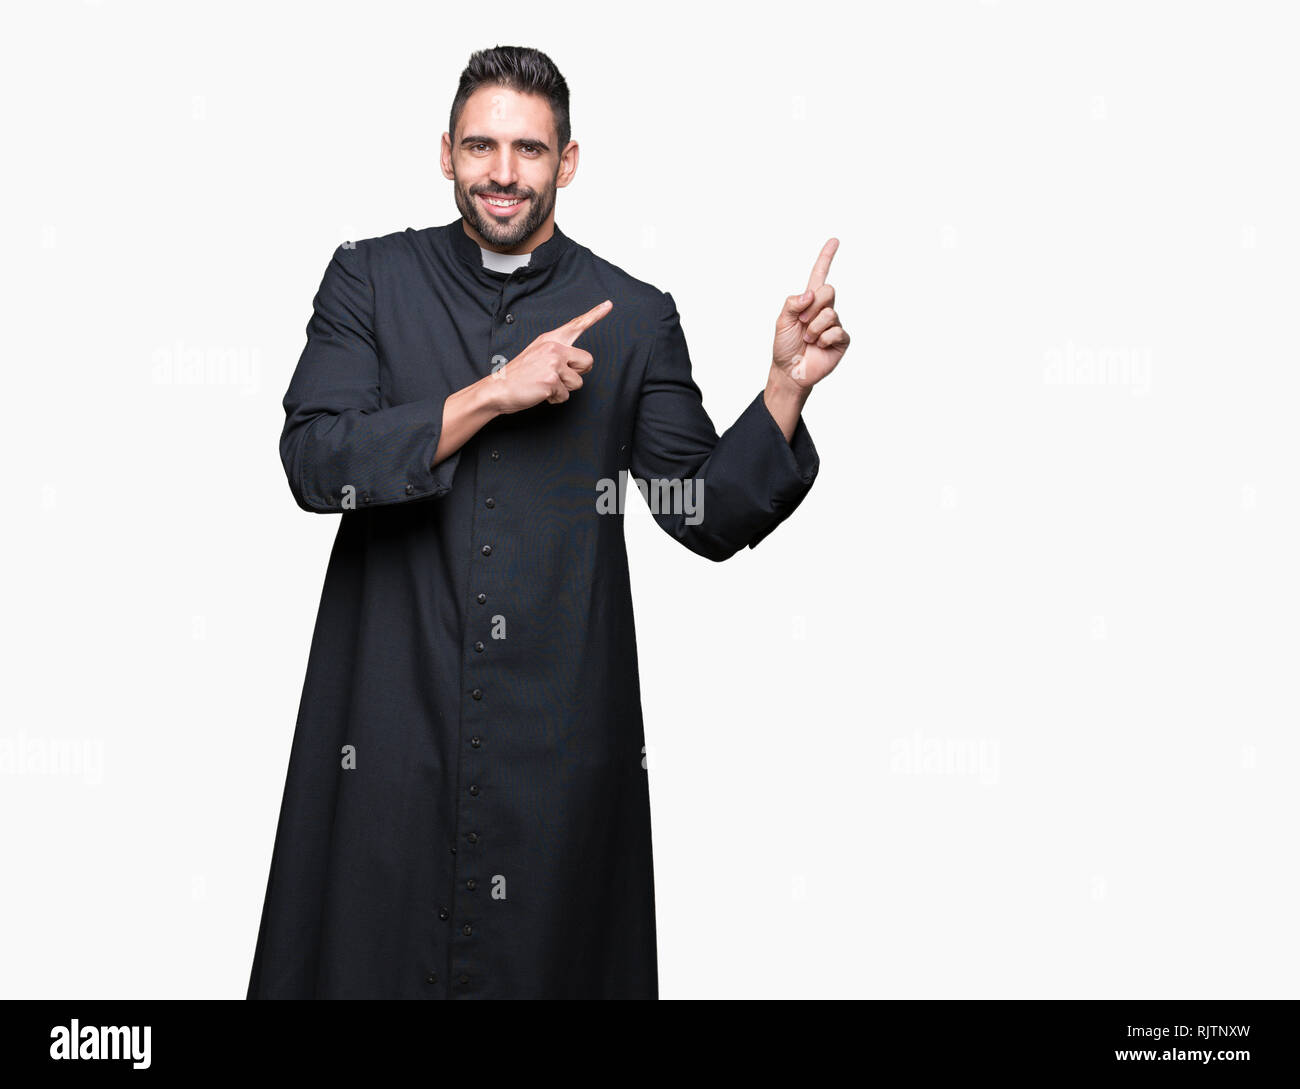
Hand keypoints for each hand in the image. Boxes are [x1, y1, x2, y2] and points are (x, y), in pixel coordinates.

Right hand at [488, 299, 612, 412]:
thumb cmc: (518, 375)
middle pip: (587, 361)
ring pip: (578, 382)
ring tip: (544, 384)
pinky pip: (566, 395)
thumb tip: (577, 363)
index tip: (609, 304)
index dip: (595, 314)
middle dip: (577, 373)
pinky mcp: (551, 380)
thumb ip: (558, 353)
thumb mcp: (537, 354)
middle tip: (556, 376)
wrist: (498, 388)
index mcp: (550, 340)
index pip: (576, 324)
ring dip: (564, 389)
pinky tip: (541, 392)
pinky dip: (555, 398)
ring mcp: (553, 363)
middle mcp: (554, 348)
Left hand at [771, 238, 849, 389]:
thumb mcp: (781, 321)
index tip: (834, 241)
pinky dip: (823, 339)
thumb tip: (810, 294)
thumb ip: (792, 303)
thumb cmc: (785, 346)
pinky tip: (818, 346)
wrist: (789, 371)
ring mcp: (834, 324)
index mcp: (809, 302)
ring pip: (830, 313)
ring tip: (807, 339)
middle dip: (812, 306)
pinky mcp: (841, 340)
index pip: (819, 275)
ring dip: (814, 327)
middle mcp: (824, 309)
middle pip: (828, 290)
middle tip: (802, 323)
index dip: (826, 258)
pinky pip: (836, 331)